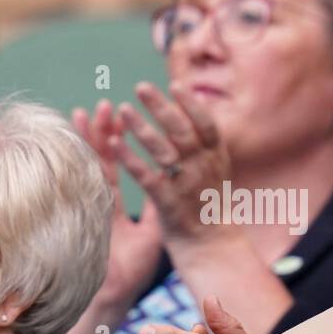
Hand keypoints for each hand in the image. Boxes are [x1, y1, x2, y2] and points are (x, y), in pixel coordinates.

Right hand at [73, 99, 162, 311]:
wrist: (116, 294)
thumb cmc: (133, 269)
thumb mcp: (152, 232)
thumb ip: (158, 206)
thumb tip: (171, 181)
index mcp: (120, 204)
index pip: (122, 166)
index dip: (120, 142)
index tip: (124, 118)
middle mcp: (107, 202)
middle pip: (107, 159)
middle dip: (106, 131)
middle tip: (108, 105)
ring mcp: (97, 207)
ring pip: (95, 166)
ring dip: (92, 139)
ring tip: (89, 111)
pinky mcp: (93, 215)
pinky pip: (94, 184)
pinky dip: (93, 163)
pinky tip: (90, 143)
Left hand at [111, 82, 233, 244]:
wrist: (212, 248)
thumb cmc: (209, 207)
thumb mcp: (216, 172)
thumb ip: (206, 146)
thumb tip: (199, 113)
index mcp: (217, 159)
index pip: (206, 125)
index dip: (192, 105)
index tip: (175, 85)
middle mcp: (204, 169)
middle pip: (182, 132)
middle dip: (162, 107)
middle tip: (141, 87)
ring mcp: (187, 187)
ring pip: (164, 152)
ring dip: (142, 128)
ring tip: (123, 109)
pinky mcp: (169, 204)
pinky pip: (148, 178)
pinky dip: (131, 160)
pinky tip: (115, 144)